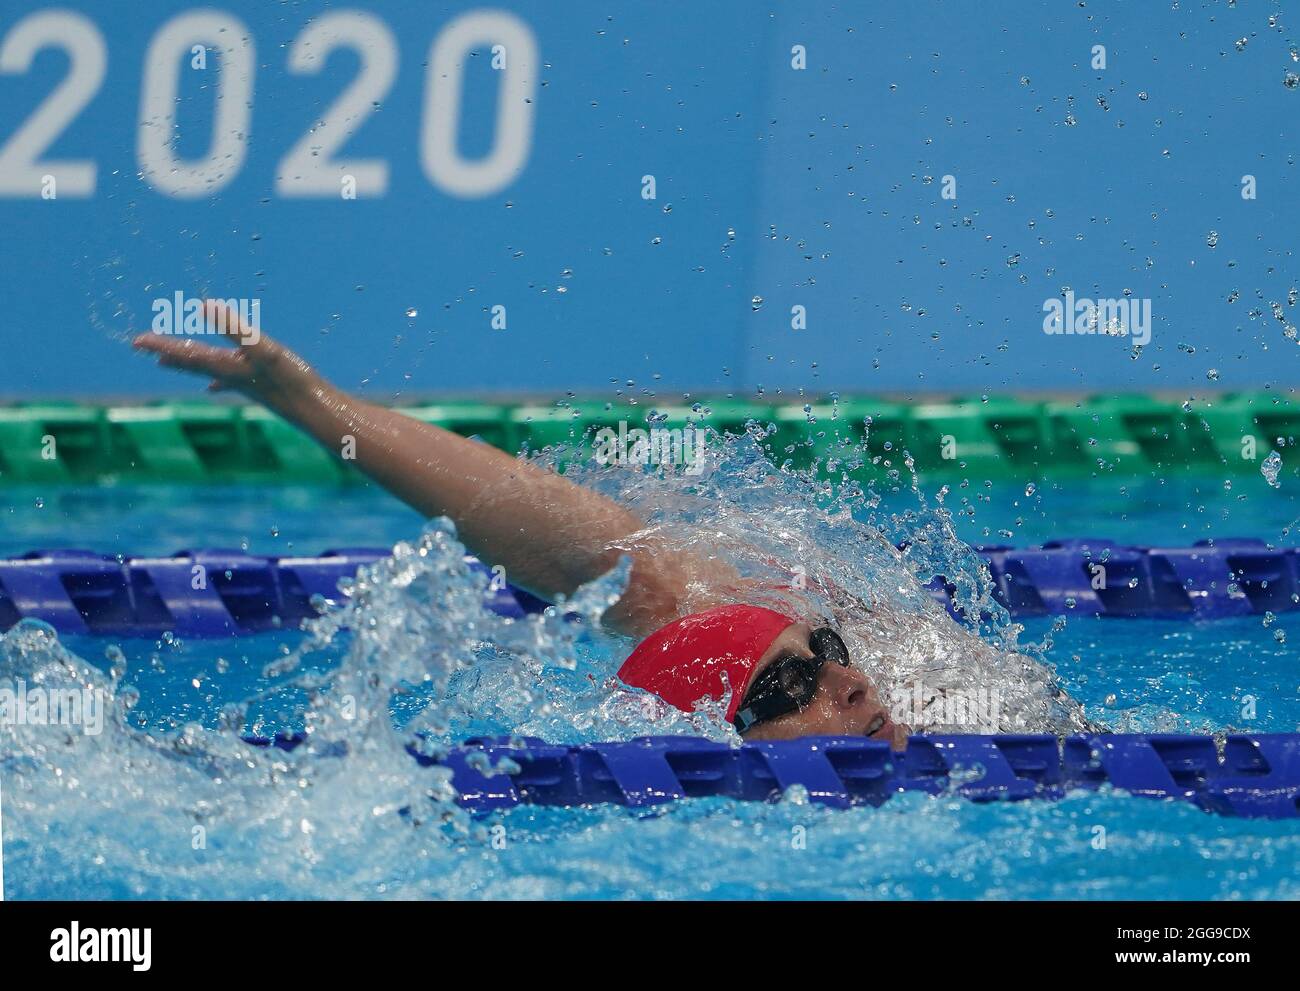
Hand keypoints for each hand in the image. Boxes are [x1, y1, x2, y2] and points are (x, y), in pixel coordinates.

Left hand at [132, 300, 326, 417]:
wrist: (316, 411)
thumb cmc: (292, 380)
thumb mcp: (264, 348)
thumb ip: (235, 327)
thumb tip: (206, 305)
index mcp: (227, 366)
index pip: (187, 352)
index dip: (162, 344)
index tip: (136, 341)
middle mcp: (230, 376)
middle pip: (191, 362)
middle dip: (167, 353)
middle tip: (142, 347)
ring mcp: (243, 383)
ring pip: (206, 371)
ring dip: (186, 364)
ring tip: (165, 363)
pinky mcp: (258, 388)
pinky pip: (228, 381)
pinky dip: (216, 380)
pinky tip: (213, 386)